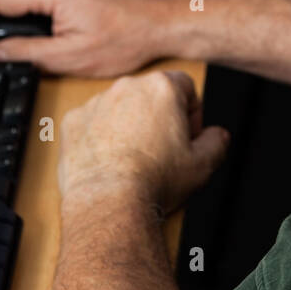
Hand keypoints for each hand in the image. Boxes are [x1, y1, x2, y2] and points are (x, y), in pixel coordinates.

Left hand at [58, 69, 228, 215]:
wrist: (109, 203)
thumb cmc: (155, 181)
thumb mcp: (203, 165)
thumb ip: (217, 142)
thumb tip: (217, 135)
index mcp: (162, 88)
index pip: (185, 86)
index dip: (191, 113)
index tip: (187, 138)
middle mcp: (127, 86)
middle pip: (151, 95)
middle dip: (158, 118)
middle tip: (163, 152)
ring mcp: (97, 102)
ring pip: (120, 107)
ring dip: (128, 126)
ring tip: (134, 161)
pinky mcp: (73, 121)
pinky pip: (92, 123)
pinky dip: (100, 138)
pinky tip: (109, 163)